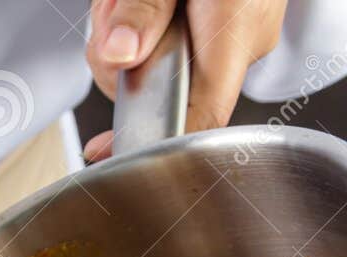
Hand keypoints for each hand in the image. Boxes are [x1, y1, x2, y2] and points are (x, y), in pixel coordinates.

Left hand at [83, 0, 286, 160]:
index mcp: (235, 31)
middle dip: (117, 60)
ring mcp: (234, 34)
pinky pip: (169, 41)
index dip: (150, 142)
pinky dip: (141, 24)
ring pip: (156, 62)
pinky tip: (137, 1)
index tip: (104, 152)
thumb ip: (144, 8)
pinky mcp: (220, 23)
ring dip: (122, 35)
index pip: (197, 115)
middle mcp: (241, 41)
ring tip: (122, 0)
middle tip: (108, 17)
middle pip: (162, 86)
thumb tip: (120, 55)